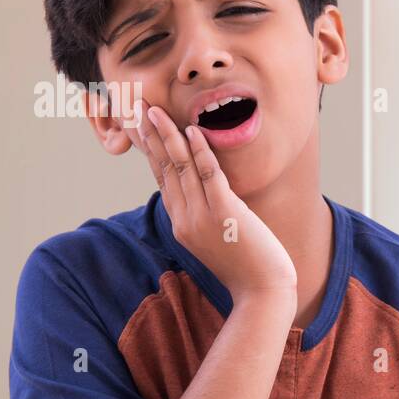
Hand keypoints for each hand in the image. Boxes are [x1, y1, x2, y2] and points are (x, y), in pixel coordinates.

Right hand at [125, 99, 297, 304]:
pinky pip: (210, 177)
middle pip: (163, 169)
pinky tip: (193, 132)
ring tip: (155, 110)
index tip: (140, 124)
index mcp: (181, 223)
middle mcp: (184, 219)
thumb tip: (208, 187)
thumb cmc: (247, 264)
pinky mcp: (224, 215)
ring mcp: (202, 217)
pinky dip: (201, 152)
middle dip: (150, 135)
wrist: (262, 292)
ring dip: (168, 136)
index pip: (161, 178)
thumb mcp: (219, 236)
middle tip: (136, 106)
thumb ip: (207, 212)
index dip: (150, 149)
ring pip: (180, 169)